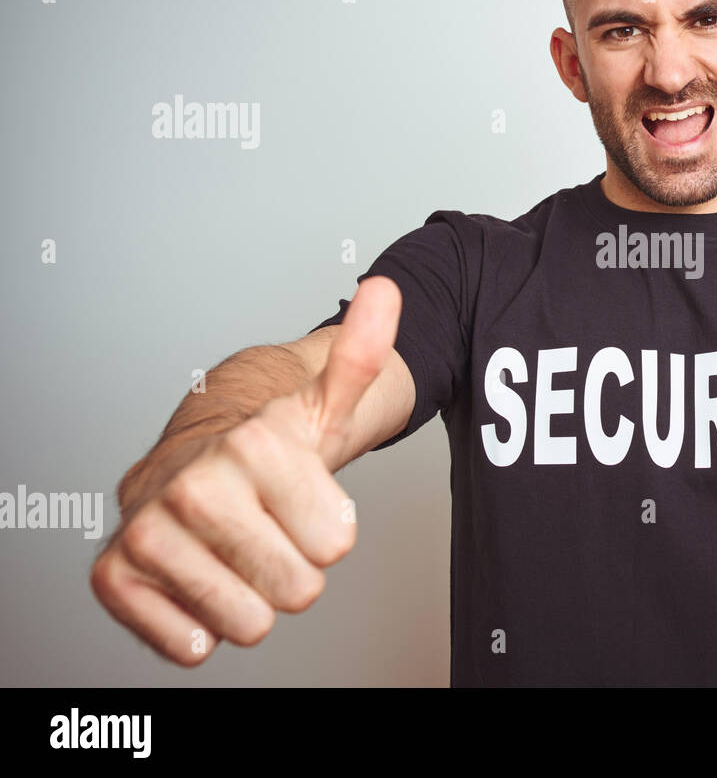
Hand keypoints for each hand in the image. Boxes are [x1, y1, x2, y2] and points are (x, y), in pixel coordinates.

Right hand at [90, 276, 400, 665]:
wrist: (185, 465)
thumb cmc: (265, 450)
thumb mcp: (322, 406)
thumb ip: (360, 357)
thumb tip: (385, 288)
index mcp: (256, 443)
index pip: (337, 543)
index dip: (329, 529)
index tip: (302, 498)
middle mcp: (195, 484)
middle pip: (298, 589)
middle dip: (292, 568)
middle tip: (268, 529)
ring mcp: (148, 531)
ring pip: (248, 625)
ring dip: (249, 599)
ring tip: (233, 551)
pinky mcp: (114, 577)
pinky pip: (189, 645)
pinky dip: (199, 626)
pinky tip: (196, 580)